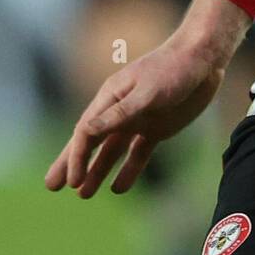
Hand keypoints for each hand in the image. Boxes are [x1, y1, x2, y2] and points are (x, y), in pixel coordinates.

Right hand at [44, 34, 224, 198]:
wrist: (202, 59)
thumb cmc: (173, 69)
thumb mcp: (147, 92)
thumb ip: (119, 113)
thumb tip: (85, 130)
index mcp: (111, 97)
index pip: (86, 132)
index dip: (76, 158)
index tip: (71, 181)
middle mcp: (120, 110)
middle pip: (91, 142)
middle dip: (72, 164)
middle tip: (51, 187)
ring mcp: (138, 120)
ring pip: (111, 150)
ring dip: (97, 171)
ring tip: (83, 194)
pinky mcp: (157, 128)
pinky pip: (138, 153)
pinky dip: (129, 170)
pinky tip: (118, 188)